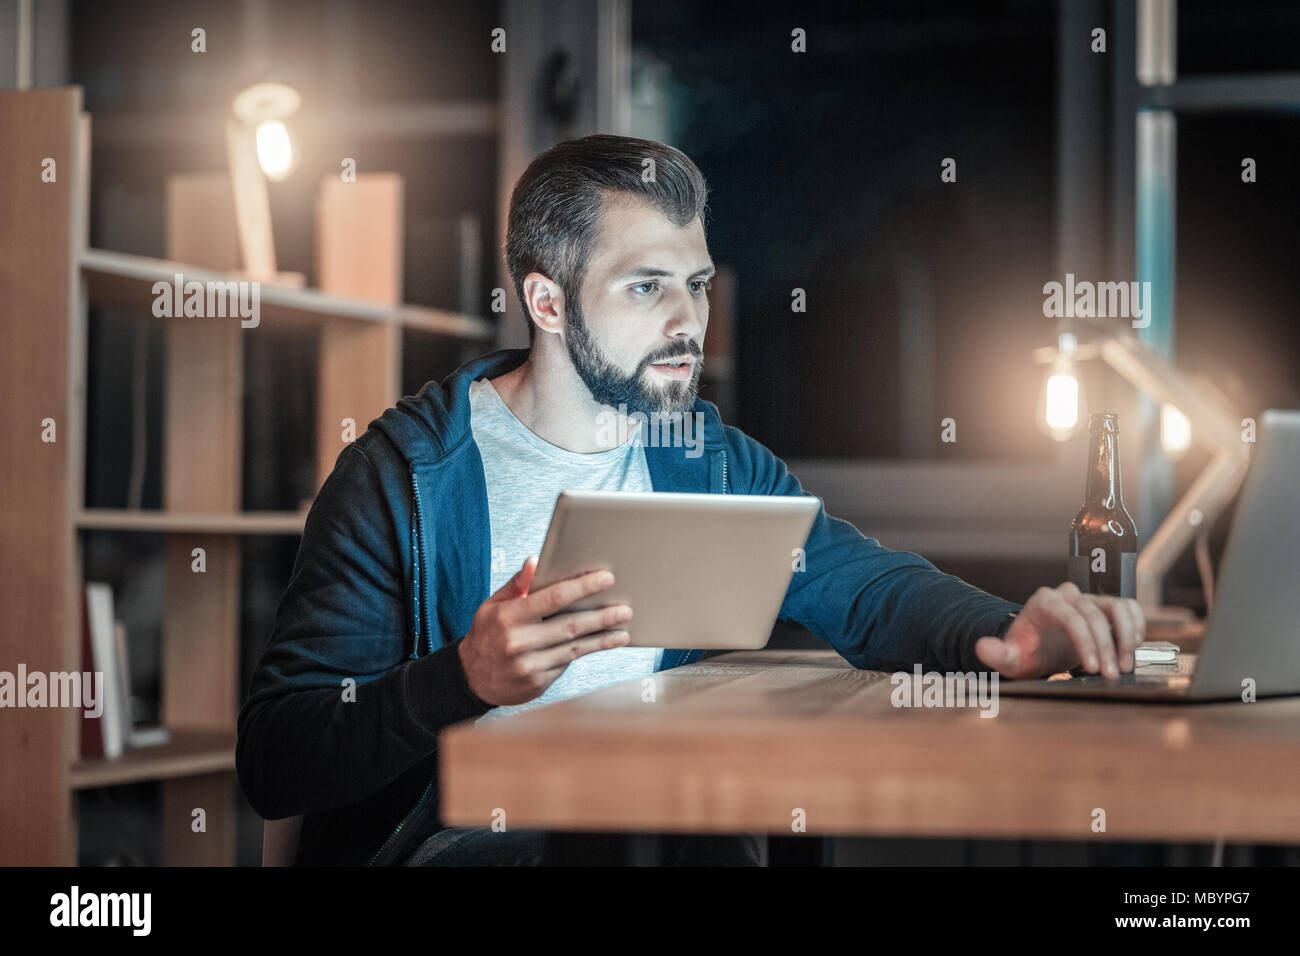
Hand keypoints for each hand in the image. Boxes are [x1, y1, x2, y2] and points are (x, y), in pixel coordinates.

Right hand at [457, 556, 632, 705]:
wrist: (471, 678)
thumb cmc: (486, 635)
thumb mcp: (492, 606)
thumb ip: (517, 585)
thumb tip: (536, 560)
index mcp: (509, 617)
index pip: (552, 598)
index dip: (582, 587)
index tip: (605, 578)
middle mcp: (519, 641)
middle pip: (570, 626)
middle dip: (601, 616)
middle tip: (625, 609)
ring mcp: (529, 665)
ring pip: (574, 648)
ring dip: (602, 639)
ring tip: (623, 630)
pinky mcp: (537, 683)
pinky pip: (567, 664)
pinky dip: (585, 652)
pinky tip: (603, 644)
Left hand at [974, 582, 1144, 679]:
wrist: (1041, 648)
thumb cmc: (1026, 652)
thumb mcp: (1010, 657)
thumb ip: (997, 654)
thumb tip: (982, 647)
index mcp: (1044, 603)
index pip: (1071, 616)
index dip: (1085, 641)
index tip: (1092, 667)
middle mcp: (1068, 597)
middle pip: (1095, 615)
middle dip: (1107, 647)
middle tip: (1111, 675)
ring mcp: (1090, 600)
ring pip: (1118, 607)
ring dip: (1127, 636)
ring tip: (1125, 665)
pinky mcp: (1107, 607)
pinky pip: (1129, 609)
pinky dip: (1136, 627)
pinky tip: (1133, 649)